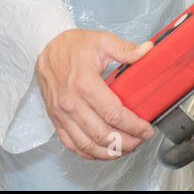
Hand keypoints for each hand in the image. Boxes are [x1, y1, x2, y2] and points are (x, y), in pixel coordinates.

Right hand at [35, 29, 154, 159]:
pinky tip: (103, 151)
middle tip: (141, 139)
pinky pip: (72, 145)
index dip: (133, 126)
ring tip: (127, 148)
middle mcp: (72, 103)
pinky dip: (90, 153)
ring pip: (88, 145)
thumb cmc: (73, 46)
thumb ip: (126, 48)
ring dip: (110, 152)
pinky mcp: (56, 119)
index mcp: (85, 83)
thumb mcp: (102, 40)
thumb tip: (148, 50)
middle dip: (127, 142)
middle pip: (103, 134)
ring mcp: (62, 114)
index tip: (146, 129)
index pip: (114, 114)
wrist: (46, 47)